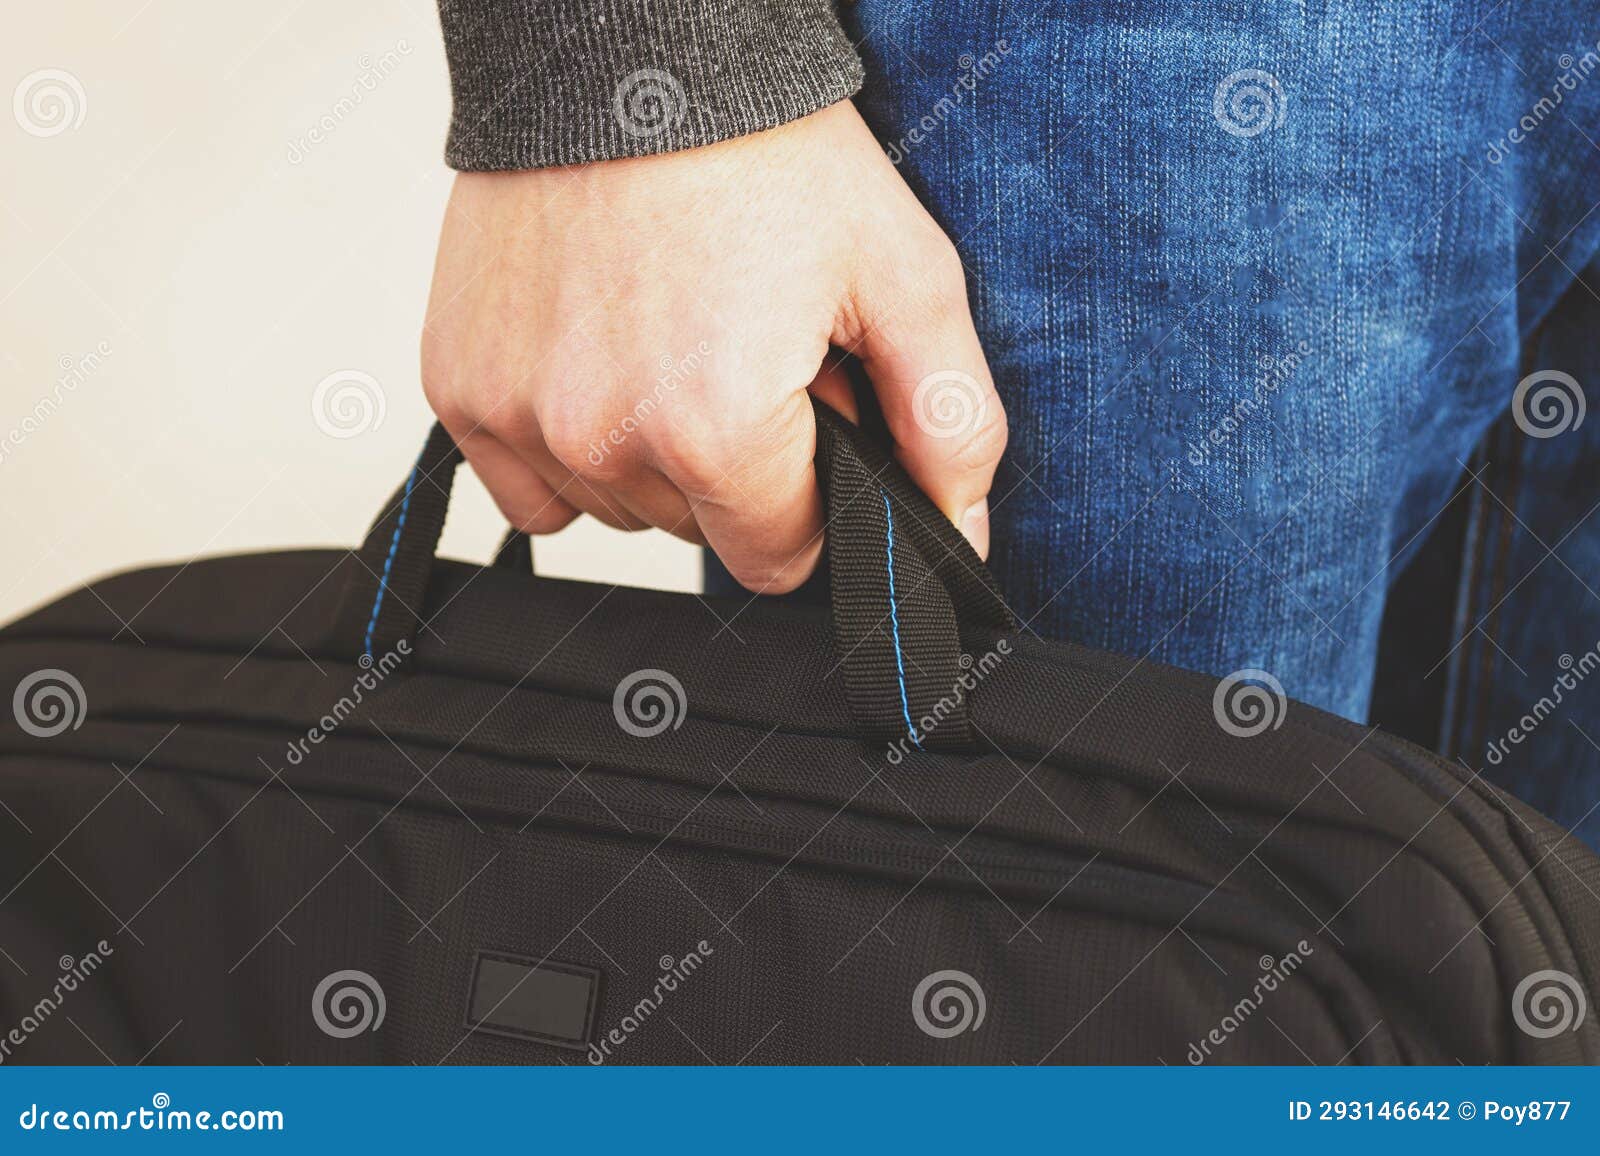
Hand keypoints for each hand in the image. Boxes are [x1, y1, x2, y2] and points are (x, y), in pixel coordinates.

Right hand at [421, 99, 1004, 592]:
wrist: (631, 50)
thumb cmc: (767, 150)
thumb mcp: (904, 274)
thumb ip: (949, 422)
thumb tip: (960, 537)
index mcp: (715, 430)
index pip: (779, 558)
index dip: (809, 493)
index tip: (804, 414)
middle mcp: (603, 438)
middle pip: (696, 533)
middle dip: (734, 469)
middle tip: (740, 355)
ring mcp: (519, 416)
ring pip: (614, 512)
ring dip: (650, 460)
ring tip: (670, 344)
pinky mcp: (462, 386)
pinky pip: (527, 490)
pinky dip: (568, 451)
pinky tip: (601, 368)